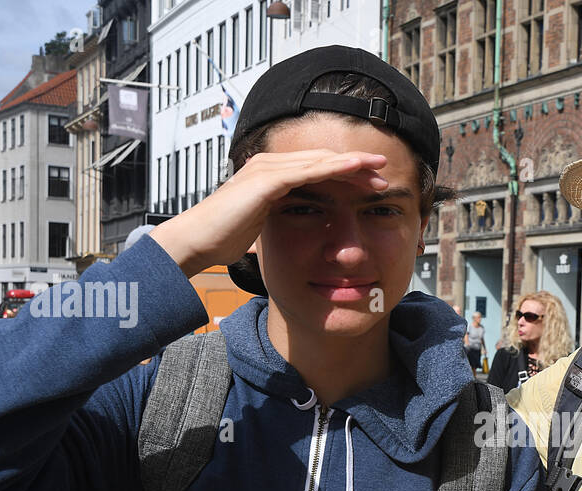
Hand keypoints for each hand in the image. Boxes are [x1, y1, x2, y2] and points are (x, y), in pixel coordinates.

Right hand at [150, 149, 389, 277]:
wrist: (198, 240)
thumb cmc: (224, 237)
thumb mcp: (260, 225)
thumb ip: (276, 220)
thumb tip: (290, 230)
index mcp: (270, 175)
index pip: (315, 168)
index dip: (344, 171)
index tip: (369, 180)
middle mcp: (269, 165)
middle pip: (322, 159)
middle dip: (354, 164)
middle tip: (383, 169)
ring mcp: (267, 169)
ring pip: (319, 160)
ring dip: (351, 163)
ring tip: (378, 167)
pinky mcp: (267, 180)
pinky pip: (308, 170)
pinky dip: (334, 167)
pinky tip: (355, 168)